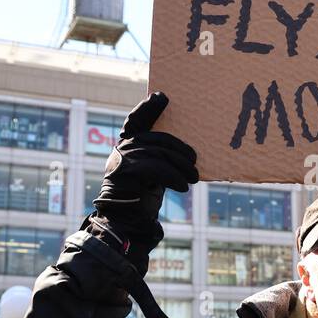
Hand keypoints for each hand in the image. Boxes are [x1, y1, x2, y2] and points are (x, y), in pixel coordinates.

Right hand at [93, 92, 198, 237]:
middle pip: (158, 139)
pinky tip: (183, 186)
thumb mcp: (154, 173)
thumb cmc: (143, 196)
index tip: (162, 96)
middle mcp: (123, 148)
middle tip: (195, 162)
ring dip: (181, 167)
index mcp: (128, 144)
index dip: (148, 108)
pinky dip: (173, 177)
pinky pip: (156, 168)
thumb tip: (189, 153)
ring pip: (160, 154)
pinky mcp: (125, 172)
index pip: (136, 120)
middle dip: (180, 150)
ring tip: (194, 178)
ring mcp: (122, 159)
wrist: (125, 220)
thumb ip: (161, 158)